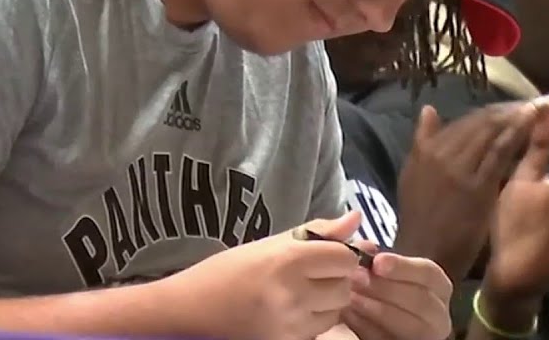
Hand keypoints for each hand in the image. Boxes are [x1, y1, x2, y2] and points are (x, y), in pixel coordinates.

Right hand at [164, 211, 362, 339]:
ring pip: (337, 311)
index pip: (345, 257)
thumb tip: (355, 218)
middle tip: (311, 273)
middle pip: (345, 287)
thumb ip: (318, 232)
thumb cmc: (228, 270)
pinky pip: (319, 329)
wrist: (193, 311)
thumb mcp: (271, 243)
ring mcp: (292, 324)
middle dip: (335, 279)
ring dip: (327, 302)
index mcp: (288, 260)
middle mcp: (294, 294)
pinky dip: (313, 320)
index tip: (325, 253)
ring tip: (299, 293)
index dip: (340, 254)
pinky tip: (290, 310)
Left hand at [342, 240, 452, 339]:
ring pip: (411, 325)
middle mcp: (438, 313)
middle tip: (356, 278)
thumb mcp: (371, 269)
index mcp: (436, 286)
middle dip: (386, 289)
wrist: (359, 317)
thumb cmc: (371, 287)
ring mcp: (426, 336)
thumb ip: (369, 254)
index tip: (378, 262)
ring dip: (378, 309)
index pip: (430, 273)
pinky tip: (348, 315)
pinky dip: (368, 328)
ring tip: (350, 297)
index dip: (404, 267)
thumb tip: (365, 246)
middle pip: (422, 300)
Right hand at [394, 96, 548, 280]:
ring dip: (522, 117)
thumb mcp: (412, 174)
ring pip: (493, 134)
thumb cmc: (420, 217)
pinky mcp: (476, 187)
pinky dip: (517, 137)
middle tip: (544, 100)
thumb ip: (422, 142)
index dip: (497, 110)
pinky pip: (499, 155)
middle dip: (515, 108)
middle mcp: (441, 153)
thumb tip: (428, 110)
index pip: (468, 121)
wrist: (422, 253)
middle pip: (484, 122)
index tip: (521, 104)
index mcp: (426, 149)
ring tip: (546, 107)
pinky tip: (534, 128)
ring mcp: (459, 169)